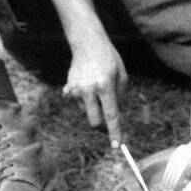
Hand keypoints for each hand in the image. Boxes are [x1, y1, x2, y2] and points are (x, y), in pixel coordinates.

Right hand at [64, 32, 127, 146]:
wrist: (87, 43)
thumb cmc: (108, 59)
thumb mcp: (122, 76)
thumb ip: (119, 98)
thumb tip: (113, 117)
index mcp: (105, 86)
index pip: (111, 115)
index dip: (114, 133)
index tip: (116, 147)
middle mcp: (89, 89)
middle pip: (94, 122)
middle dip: (102, 128)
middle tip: (108, 127)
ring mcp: (76, 90)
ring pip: (87, 112)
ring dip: (94, 108)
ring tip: (97, 89)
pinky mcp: (68, 89)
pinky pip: (79, 103)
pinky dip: (85, 100)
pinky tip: (87, 85)